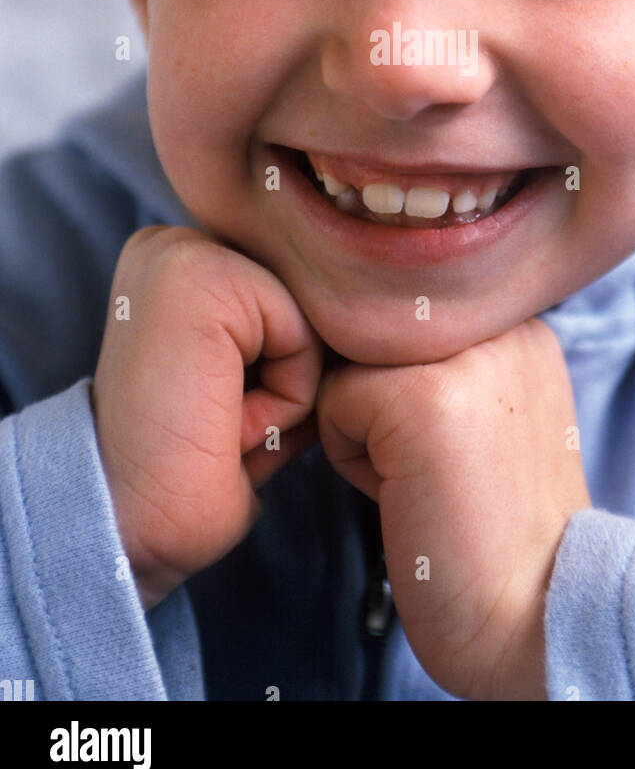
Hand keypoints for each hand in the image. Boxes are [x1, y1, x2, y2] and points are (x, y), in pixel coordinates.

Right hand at [92, 225, 322, 608]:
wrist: (136, 525)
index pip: (300, 292)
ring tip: (226, 421)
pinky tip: (229, 421)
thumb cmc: (200, 465)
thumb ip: (289, 329)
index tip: (224, 410)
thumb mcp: (252, 379)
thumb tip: (365, 309)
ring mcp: (184, 252)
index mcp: (181, 260)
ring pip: (313, 315)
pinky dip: (287, 397)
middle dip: (295, 372)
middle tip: (225, 422)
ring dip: (291, 388)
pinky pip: (303, 335)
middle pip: (313, 298)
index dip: (289, 366)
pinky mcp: (202, 278)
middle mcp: (175, 242)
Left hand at [317, 316, 589, 699]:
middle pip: (376, 336)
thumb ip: (446, 360)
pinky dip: (353, 462)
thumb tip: (355, 333)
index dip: (406, 394)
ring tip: (430, 480)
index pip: (408, 320)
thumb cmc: (497, 530)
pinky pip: (333, 403)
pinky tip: (412, 496)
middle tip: (444, 472)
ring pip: (351, 365)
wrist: (536, 616)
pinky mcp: (420, 396)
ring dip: (368, 431)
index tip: (461, 455)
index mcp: (522, 322)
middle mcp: (502, 322)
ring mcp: (464, 354)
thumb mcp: (494, 413)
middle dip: (384, 407)